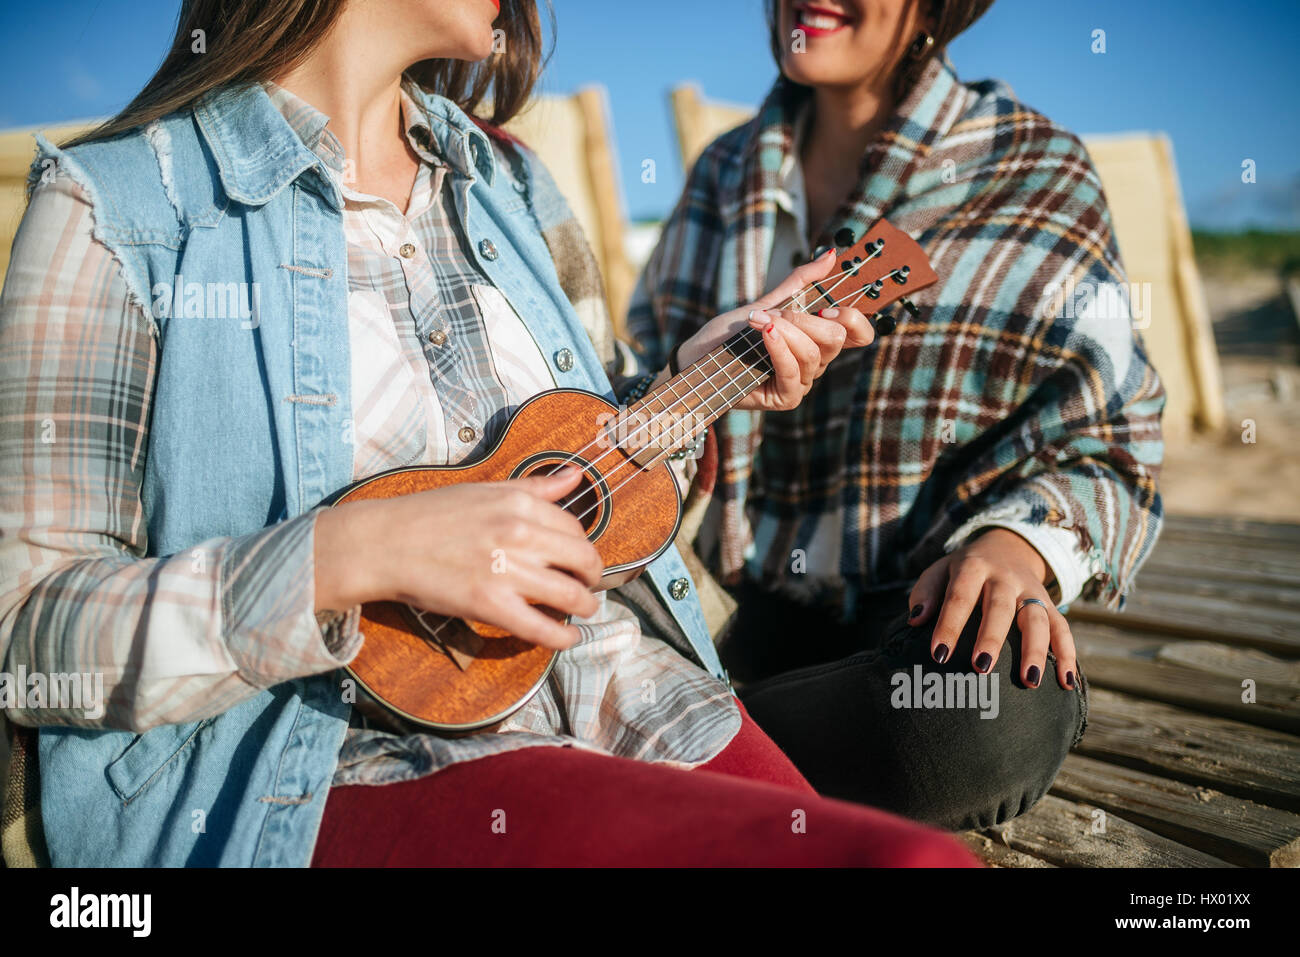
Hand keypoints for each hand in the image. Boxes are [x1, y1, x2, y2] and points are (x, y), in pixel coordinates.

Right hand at [315, 467, 603, 648]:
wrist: (384, 543)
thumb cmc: (431, 515)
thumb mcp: (486, 489)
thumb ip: (535, 486)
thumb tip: (575, 476)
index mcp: (520, 503)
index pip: (575, 529)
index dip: (582, 548)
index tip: (578, 559)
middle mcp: (519, 533)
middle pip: (583, 561)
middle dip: (592, 578)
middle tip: (588, 586)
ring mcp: (506, 571)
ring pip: (571, 596)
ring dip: (585, 607)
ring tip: (582, 610)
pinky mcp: (490, 605)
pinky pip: (543, 628)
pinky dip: (563, 637)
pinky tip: (568, 637)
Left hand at [674, 249, 875, 411]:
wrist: (699, 356)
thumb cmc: (732, 333)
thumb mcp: (769, 301)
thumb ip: (801, 282)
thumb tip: (832, 254)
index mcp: (818, 340)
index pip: (859, 334)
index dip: (854, 319)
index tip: (829, 307)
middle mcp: (815, 363)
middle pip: (835, 339)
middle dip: (803, 319)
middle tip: (772, 313)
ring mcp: (802, 383)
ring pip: (813, 352)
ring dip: (783, 330)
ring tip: (756, 321)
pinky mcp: (786, 398)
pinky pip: (793, 371)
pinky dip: (779, 347)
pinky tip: (765, 333)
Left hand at [906, 528, 1078, 689]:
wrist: (1007, 548)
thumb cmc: (963, 570)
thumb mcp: (940, 571)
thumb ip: (925, 593)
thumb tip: (915, 619)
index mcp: (973, 567)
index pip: (959, 597)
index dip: (949, 625)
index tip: (938, 655)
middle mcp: (1005, 577)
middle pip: (1000, 607)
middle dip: (992, 638)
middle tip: (981, 668)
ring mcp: (1031, 590)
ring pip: (1038, 618)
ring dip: (1035, 650)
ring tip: (1029, 682)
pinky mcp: (1050, 604)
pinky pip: (1063, 628)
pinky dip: (1067, 654)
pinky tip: (1065, 682)